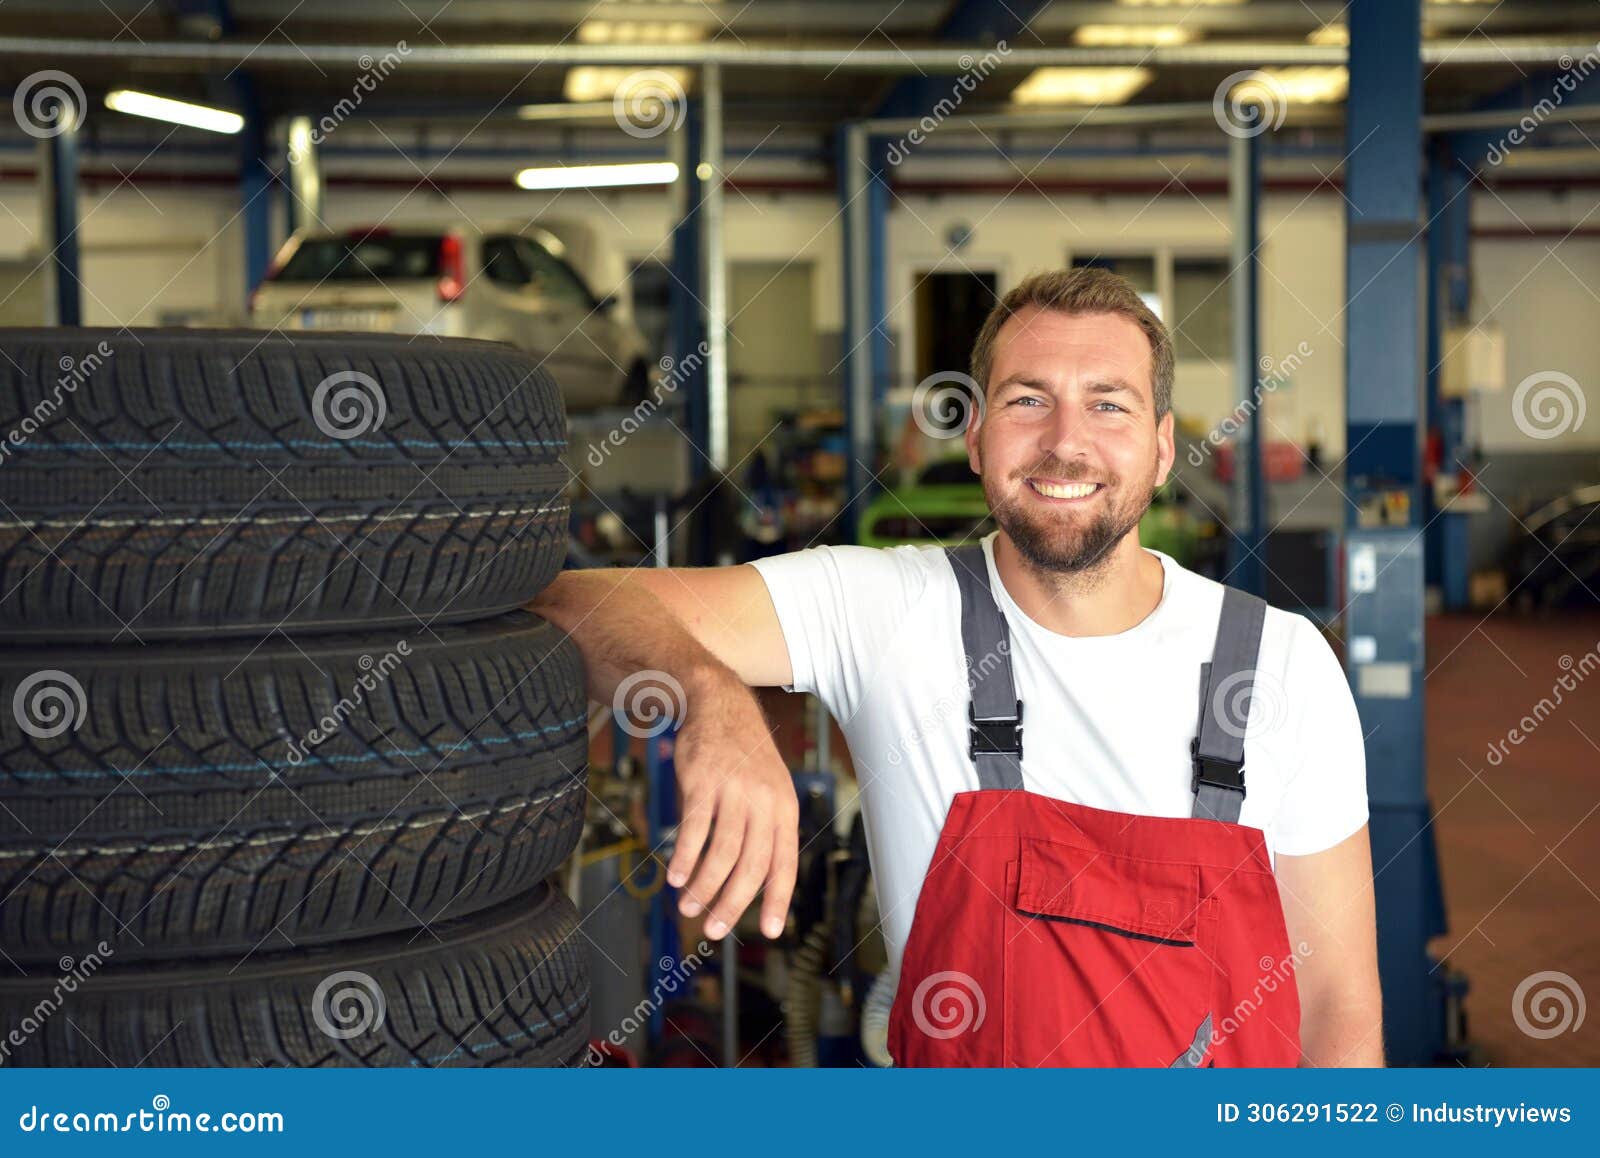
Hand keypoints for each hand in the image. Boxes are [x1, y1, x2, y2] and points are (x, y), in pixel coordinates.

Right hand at [664, 675, 798, 940]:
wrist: (720, 704)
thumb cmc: (744, 759)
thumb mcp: (768, 790)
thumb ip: (763, 831)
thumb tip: (751, 882)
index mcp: (784, 809)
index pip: (785, 863)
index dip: (778, 900)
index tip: (772, 931)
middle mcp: (764, 802)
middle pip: (751, 865)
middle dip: (731, 904)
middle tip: (713, 930)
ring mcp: (734, 791)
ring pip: (721, 853)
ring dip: (702, 886)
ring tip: (688, 907)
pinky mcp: (703, 781)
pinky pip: (694, 829)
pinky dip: (683, 857)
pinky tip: (673, 876)